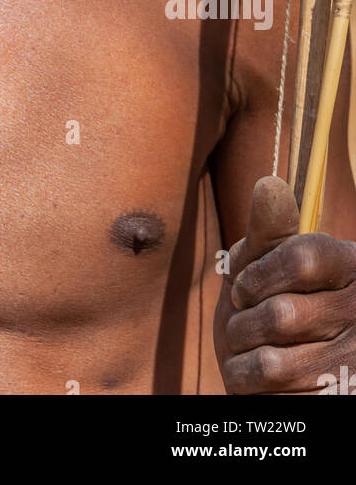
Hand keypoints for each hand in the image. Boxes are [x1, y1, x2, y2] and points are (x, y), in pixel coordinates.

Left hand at [214, 175, 355, 393]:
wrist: (283, 374)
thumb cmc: (271, 303)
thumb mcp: (268, 261)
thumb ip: (269, 229)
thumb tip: (269, 184)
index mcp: (351, 268)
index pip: (301, 259)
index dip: (256, 275)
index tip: (241, 288)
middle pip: (279, 315)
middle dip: (241, 323)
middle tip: (242, 325)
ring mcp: (353, 365)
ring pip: (271, 363)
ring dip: (240, 360)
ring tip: (248, 353)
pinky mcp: (337, 400)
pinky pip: (272, 400)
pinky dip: (248, 390)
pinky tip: (259, 383)